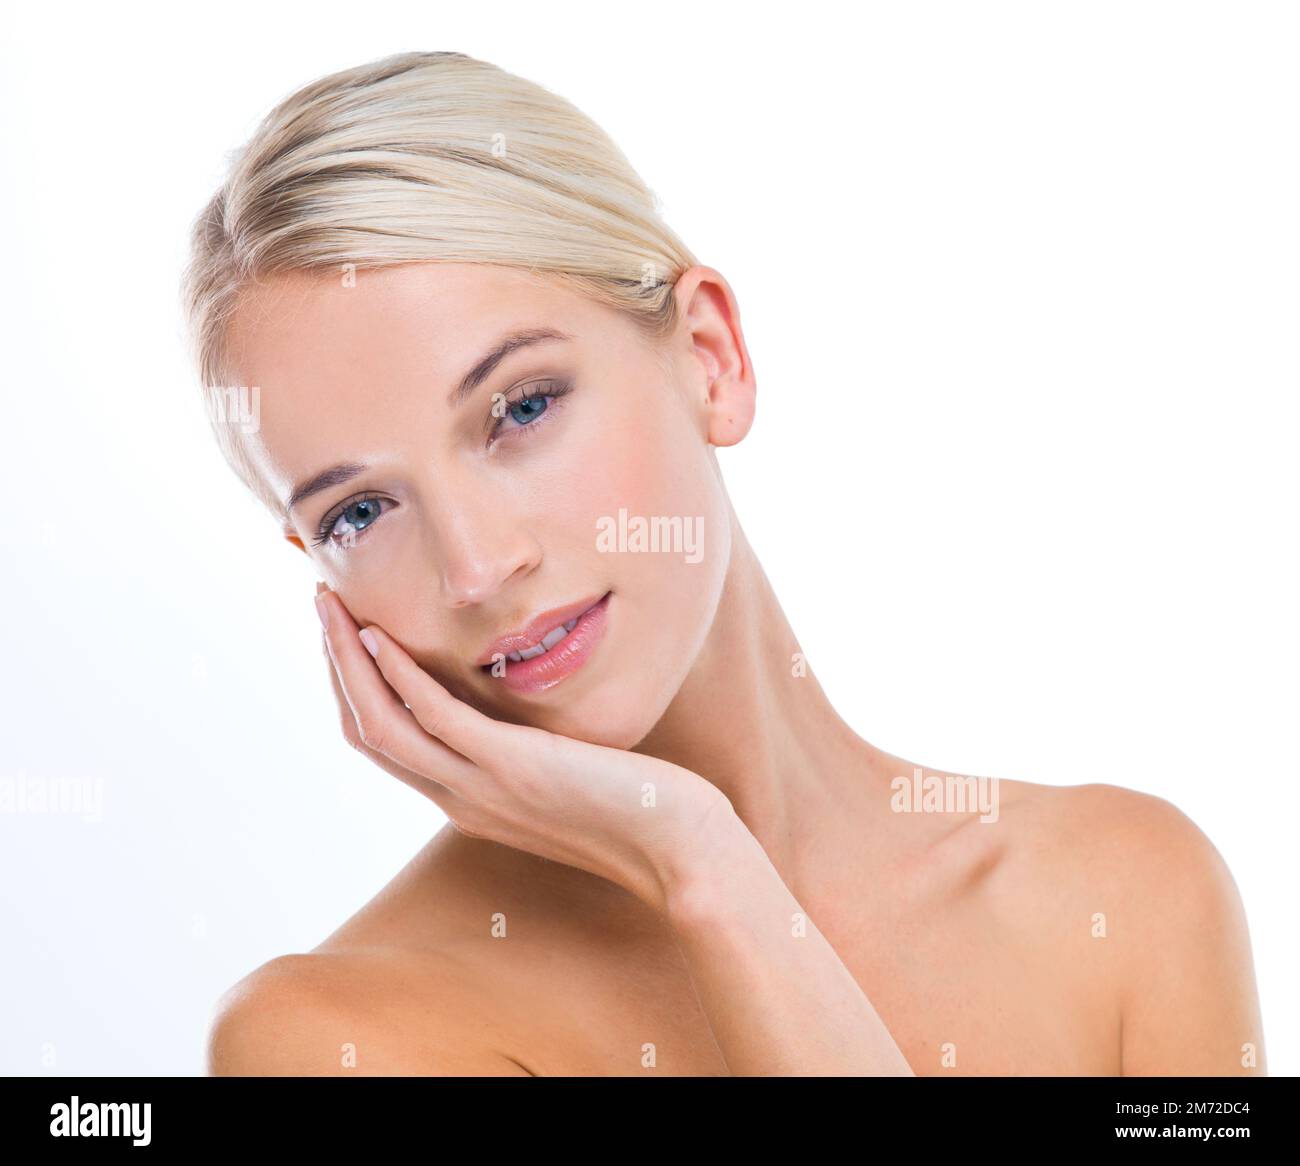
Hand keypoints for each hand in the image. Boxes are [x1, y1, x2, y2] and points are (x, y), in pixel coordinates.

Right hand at [314, 584, 729, 914]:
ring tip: (330, 606)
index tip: (343, 635)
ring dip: (347, 661)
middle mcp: (460, 798)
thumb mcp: (562, 778)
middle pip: (366, 731)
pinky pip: (436, 718)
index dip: (352, 688)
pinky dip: (399, 675)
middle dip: (335, 665)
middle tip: (321, 607)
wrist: (678, 850)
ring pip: (382, 725)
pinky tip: (380, 635)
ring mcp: (481, 786)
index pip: (383, 744)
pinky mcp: (512, 767)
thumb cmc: (635, 809)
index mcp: (467, 799)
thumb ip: (526, 753)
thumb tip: (520, 715)